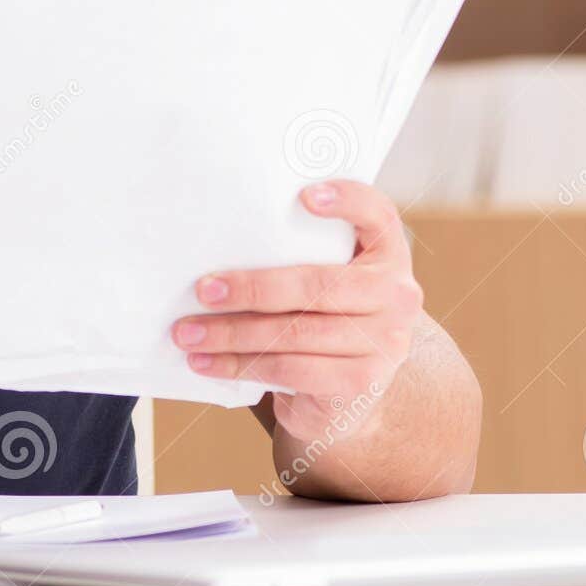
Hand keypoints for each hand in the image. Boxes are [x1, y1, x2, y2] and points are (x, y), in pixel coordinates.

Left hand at [171, 179, 423, 441]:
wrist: (349, 389)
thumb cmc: (320, 316)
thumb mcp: (322, 277)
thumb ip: (295, 253)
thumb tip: (212, 242)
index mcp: (387, 253)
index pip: (379, 215)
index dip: (348, 201)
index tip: (304, 196)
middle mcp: (396, 294)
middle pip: (317, 284)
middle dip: (251, 288)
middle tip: (203, 290)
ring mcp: (384, 341)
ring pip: (295, 333)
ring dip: (232, 334)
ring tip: (188, 333)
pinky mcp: (360, 382)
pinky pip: (290, 370)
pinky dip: (241, 365)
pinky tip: (207, 363)